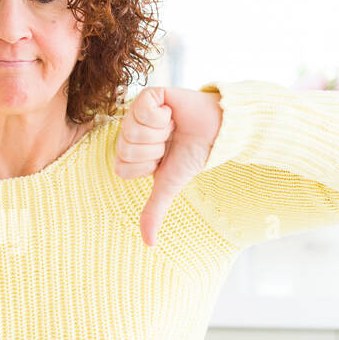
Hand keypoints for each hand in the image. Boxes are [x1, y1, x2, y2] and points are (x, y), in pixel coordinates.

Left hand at [112, 86, 223, 246]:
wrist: (217, 133)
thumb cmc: (192, 156)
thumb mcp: (169, 186)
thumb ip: (154, 211)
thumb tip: (149, 244)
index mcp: (130, 152)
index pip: (121, 167)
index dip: (145, 167)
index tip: (162, 159)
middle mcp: (129, 131)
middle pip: (125, 149)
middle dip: (154, 150)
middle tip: (169, 141)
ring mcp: (136, 112)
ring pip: (132, 130)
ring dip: (160, 133)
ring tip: (172, 127)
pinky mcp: (149, 94)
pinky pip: (143, 110)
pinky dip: (162, 116)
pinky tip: (172, 113)